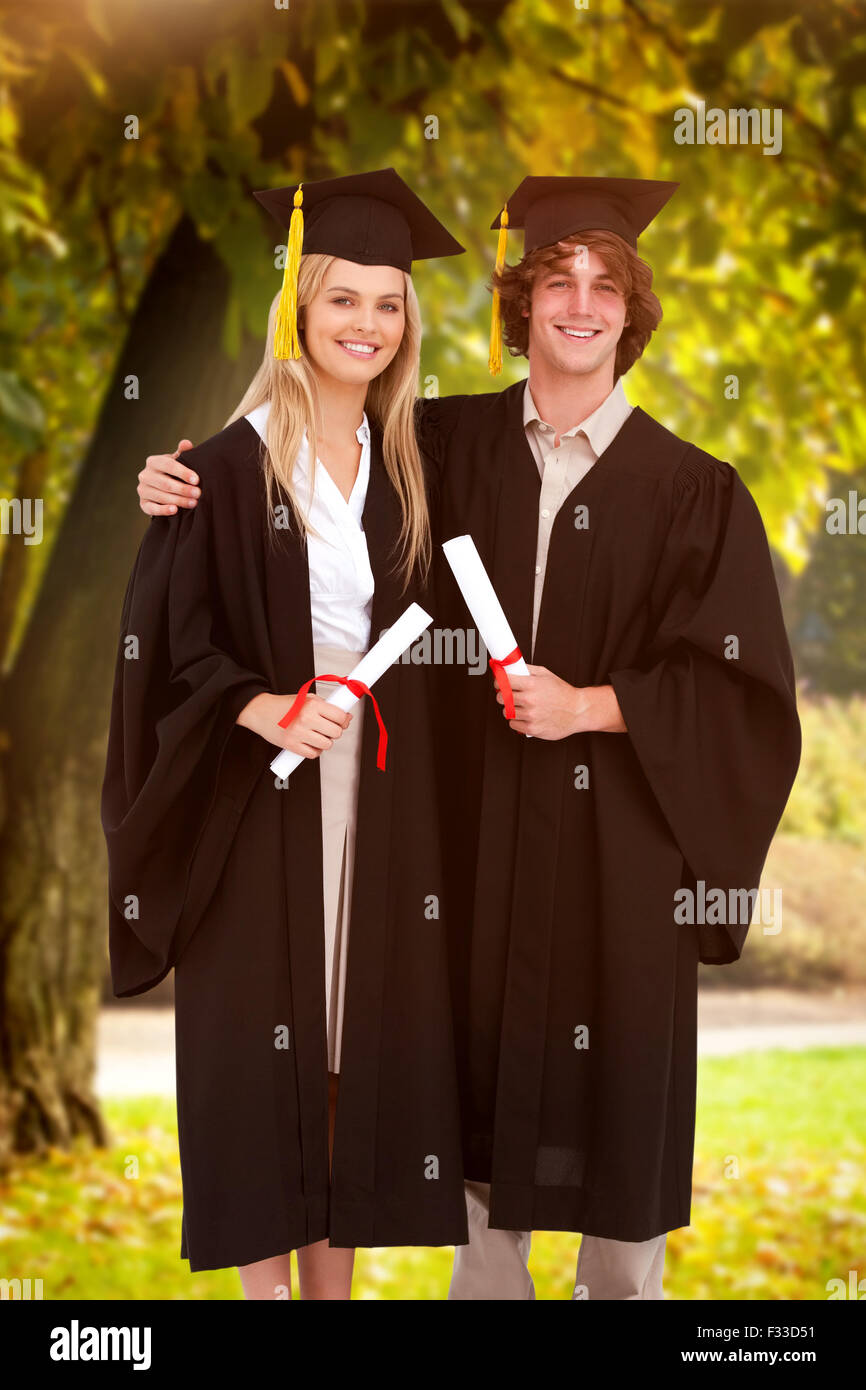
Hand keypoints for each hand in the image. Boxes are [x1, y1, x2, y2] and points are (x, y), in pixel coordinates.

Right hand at [138, 440, 200, 515]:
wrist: (162, 489)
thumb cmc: (173, 473)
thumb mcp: (177, 462)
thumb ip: (182, 453)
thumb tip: (187, 443)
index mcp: (153, 462)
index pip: (168, 465)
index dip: (183, 472)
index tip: (197, 480)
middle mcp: (145, 475)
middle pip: (165, 483)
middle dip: (183, 489)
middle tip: (198, 494)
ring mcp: (142, 490)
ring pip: (161, 496)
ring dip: (178, 500)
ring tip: (193, 503)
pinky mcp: (143, 504)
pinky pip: (152, 508)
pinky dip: (163, 510)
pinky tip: (174, 510)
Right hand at [236, 691, 351, 757]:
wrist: (261, 712)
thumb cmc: (283, 705)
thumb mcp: (306, 698)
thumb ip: (325, 706)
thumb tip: (345, 717)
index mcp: (311, 705)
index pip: (340, 716)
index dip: (344, 720)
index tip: (342, 721)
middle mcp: (306, 718)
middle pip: (336, 732)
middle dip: (335, 731)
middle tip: (329, 728)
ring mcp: (299, 733)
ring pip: (327, 745)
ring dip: (325, 742)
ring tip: (318, 736)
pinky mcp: (292, 745)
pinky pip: (313, 754)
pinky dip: (314, 750)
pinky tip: (310, 743)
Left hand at [494, 666, 626, 736]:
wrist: (578, 711)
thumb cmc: (563, 693)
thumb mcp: (546, 675)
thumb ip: (527, 670)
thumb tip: (510, 666)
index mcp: (532, 685)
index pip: (504, 681)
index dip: (499, 681)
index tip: (499, 683)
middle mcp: (530, 700)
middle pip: (501, 697)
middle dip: (503, 696)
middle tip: (510, 695)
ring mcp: (531, 715)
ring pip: (506, 712)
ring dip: (511, 709)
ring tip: (521, 706)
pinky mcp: (532, 729)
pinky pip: (513, 724)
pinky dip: (517, 721)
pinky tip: (525, 716)